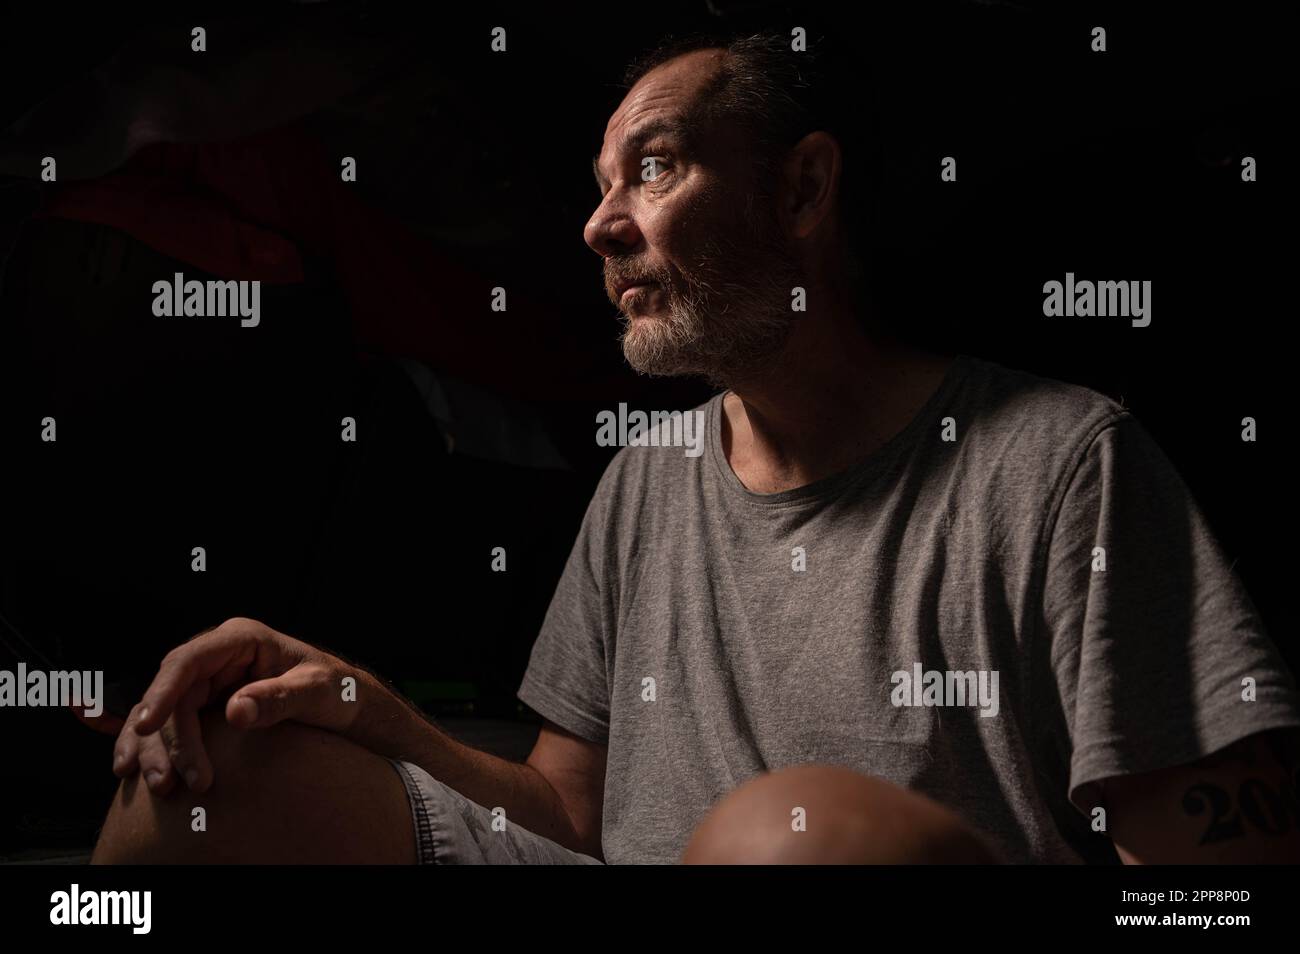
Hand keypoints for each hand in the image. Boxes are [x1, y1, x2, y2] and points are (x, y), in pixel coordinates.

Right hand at [112, 617, 356, 794]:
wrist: (344, 706)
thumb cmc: (335, 691)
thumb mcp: (317, 692)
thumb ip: (279, 699)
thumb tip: (235, 711)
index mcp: (241, 640)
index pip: (189, 661)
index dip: (163, 691)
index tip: (148, 724)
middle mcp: (217, 657)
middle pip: (174, 695)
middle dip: (169, 738)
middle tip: (178, 780)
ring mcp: (207, 682)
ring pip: (164, 714)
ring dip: (156, 750)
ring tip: (164, 786)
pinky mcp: (204, 707)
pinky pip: (167, 725)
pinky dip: (150, 747)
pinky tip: (130, 769)